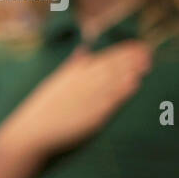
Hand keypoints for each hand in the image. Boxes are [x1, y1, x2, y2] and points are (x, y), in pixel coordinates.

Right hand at [2, 41, 150, 157]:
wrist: (30, 132)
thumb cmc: (43, 108)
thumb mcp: (55, 81)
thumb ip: (72, 66)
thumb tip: (84, 49)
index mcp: (73, 73)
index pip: (103, 58)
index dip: (122, 51)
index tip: (139, 45)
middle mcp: (81, 83)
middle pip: (110, 67)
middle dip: (130, 58)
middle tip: (148, 52)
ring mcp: (85, 99)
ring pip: (112, 81)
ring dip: (130, 71)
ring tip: (146, 64)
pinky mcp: (90, 115)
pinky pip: (109, 100)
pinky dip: (122, 91)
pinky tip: (135, 84)